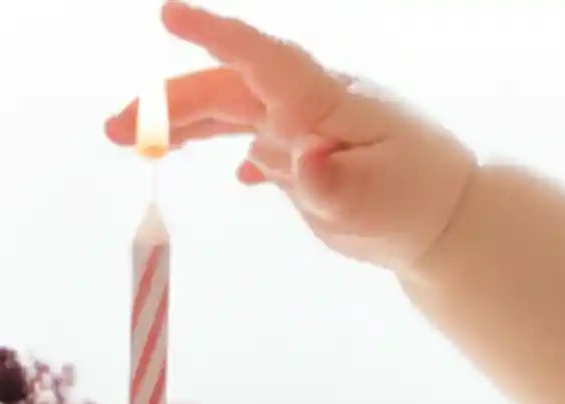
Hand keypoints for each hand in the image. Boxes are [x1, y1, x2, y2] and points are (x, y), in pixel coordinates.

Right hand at [105, 1, 476, 270]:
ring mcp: (306, 127)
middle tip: (115, 130)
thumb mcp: (373, 204)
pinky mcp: (308, 153)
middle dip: (169, 103)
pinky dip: (232, 148)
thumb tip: (296, 157)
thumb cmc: (414, 207)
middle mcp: (310, 104)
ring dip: (184, 124)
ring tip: (134, 145)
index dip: (215, 34)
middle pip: (228, 88)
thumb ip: (330, 183)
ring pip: (233, 111)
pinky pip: (257, 139)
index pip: (263, 57)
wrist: (448, 221)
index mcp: (327, 101)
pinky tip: (231, 172)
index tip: (168, 13)